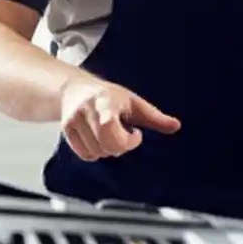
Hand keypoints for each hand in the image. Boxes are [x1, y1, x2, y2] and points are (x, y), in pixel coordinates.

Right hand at [59, 76, 180, 160]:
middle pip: (105, 145)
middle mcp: (87, 110)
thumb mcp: (134, 103)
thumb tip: (176, 126)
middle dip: (119, 147)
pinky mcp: (66, 130)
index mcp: (105, 101)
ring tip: (109, 134)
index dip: (127, 140)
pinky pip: (85, 155)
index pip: (110, 128)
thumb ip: (155, 117)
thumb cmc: (109, 96)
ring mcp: (73, 120)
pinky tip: (99, 140)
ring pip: (96, 152)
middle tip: (123, 136)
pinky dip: (95, 153)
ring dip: (107, 150)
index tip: (136, 133)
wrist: (74, 89)